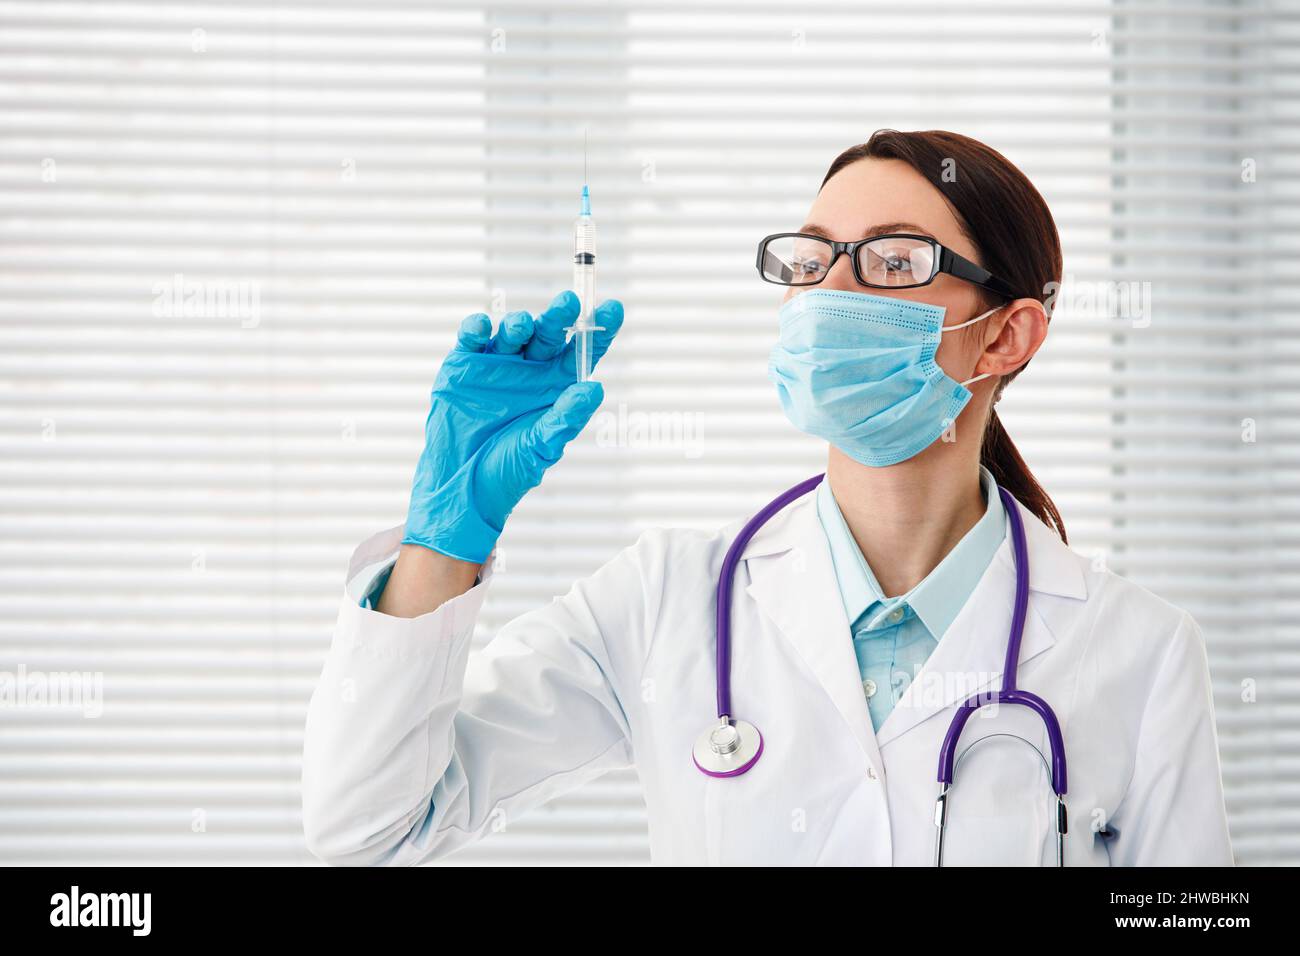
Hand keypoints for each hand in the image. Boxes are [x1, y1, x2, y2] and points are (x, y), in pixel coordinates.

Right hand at [402, 291, 623, 562]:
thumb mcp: (539, 448)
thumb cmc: (507, 471)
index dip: (599, 330)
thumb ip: (564, 419)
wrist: (457, 485)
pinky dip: (476, 328)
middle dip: (560, 316)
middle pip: (550, 334)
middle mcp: (531, 370)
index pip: (584, 352)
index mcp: (557, 387)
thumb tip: (594, 388)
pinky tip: (483, 327)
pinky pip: (473, 338)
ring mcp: (497, 365)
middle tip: (568, 302)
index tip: (614, 308)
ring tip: (521, 328)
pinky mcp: (464, 365)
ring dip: (519, 324)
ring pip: (514, 332)